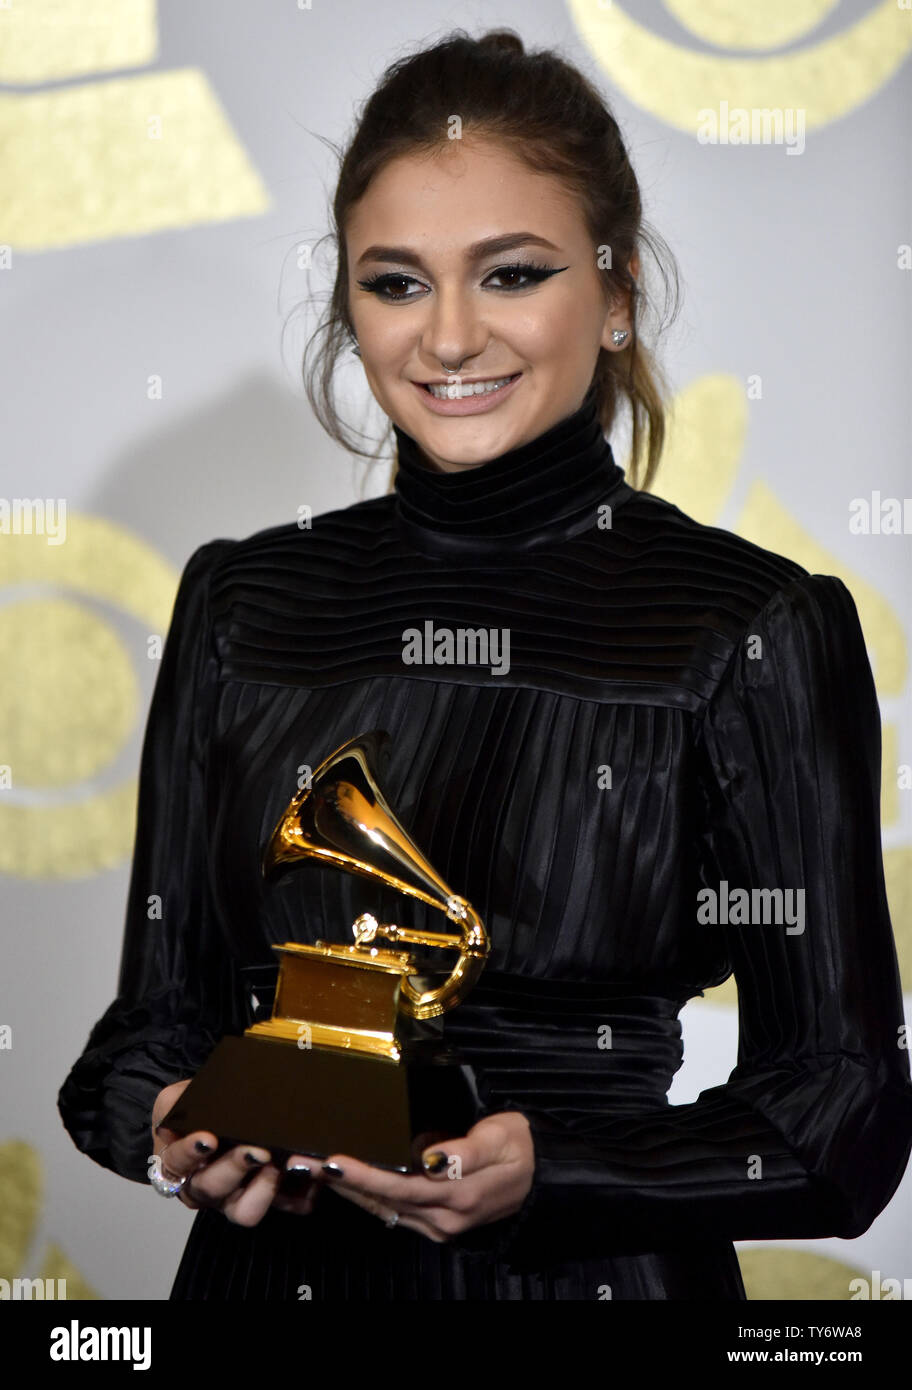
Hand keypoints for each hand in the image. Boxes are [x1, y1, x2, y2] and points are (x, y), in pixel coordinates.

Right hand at [150, 1080, 325, 1224]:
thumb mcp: (183, 1098)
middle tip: (257, 1151)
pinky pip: (281, 1208)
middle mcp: (204, 1187)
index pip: (176, 1164)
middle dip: (235, 1167)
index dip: (190, 1153)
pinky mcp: (265, 1202)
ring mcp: (233, 1199)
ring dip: (264, 1189)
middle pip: (212, 1189)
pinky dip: (296, 1196)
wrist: (228, 1116)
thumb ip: (179, 1103)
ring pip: (245, 1211)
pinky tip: (308, 1181)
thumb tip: (184, 1109)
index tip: (208, 1139)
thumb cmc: (202, 1108)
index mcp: (179, 1164)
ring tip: (279, 1164)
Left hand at [318, 1111, 533, 1242]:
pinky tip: (354, 1184)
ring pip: (387, 1209)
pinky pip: (398, 1212)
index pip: (397, 1185)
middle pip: (384, 1201)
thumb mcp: (499, 1136)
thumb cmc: (521, 1146)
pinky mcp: (442, 1226)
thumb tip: (427, 1158)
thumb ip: (463, 1150)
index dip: (362, 1174)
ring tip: (320, 1171)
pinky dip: (373, 1198)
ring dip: (354, 1191)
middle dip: (344, 1182)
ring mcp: (443, 1226)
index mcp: (457, 1195)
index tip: (331, 1161)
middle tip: (309, 1163)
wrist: (546, 1174)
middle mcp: (445, 1218)